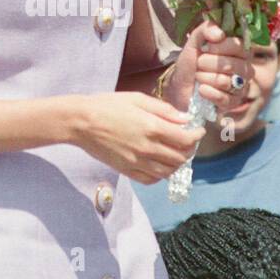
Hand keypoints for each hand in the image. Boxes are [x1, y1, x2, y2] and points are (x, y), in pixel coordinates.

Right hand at [73, 93, 204, 183]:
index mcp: (152, 127)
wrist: (81, 122)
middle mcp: (147, 147)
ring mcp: (136, 161)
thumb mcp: (138, 99)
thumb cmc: (107, 105)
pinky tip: (160, 165)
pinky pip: (150, 179)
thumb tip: (184, 119)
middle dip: (189, 150)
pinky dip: (161, 175)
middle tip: (188, 142)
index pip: (185, 139)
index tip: (198, 131)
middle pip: (180, 157)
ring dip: (177, 164)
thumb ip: (164, 110)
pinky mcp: (126, 169)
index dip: (196, 136)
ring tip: (176, 154)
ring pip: (168, 172)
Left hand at [165, 23, 253, 114]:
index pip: (238, 45)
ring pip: (225, 81)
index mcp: (239, 50)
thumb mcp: (194, 41)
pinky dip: (207, 92)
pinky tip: (201, 89)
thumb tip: (219, 34)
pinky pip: (223, 98)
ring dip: (204, 78)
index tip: (207, 48)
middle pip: (231, 65)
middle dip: (207, 63)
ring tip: (199, 76)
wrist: (180, 86)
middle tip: (199, 64)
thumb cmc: (191, 62)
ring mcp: (241, 86)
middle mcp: (245, 67)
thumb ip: (206, 30)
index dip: (220, 47)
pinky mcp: (233, 103)